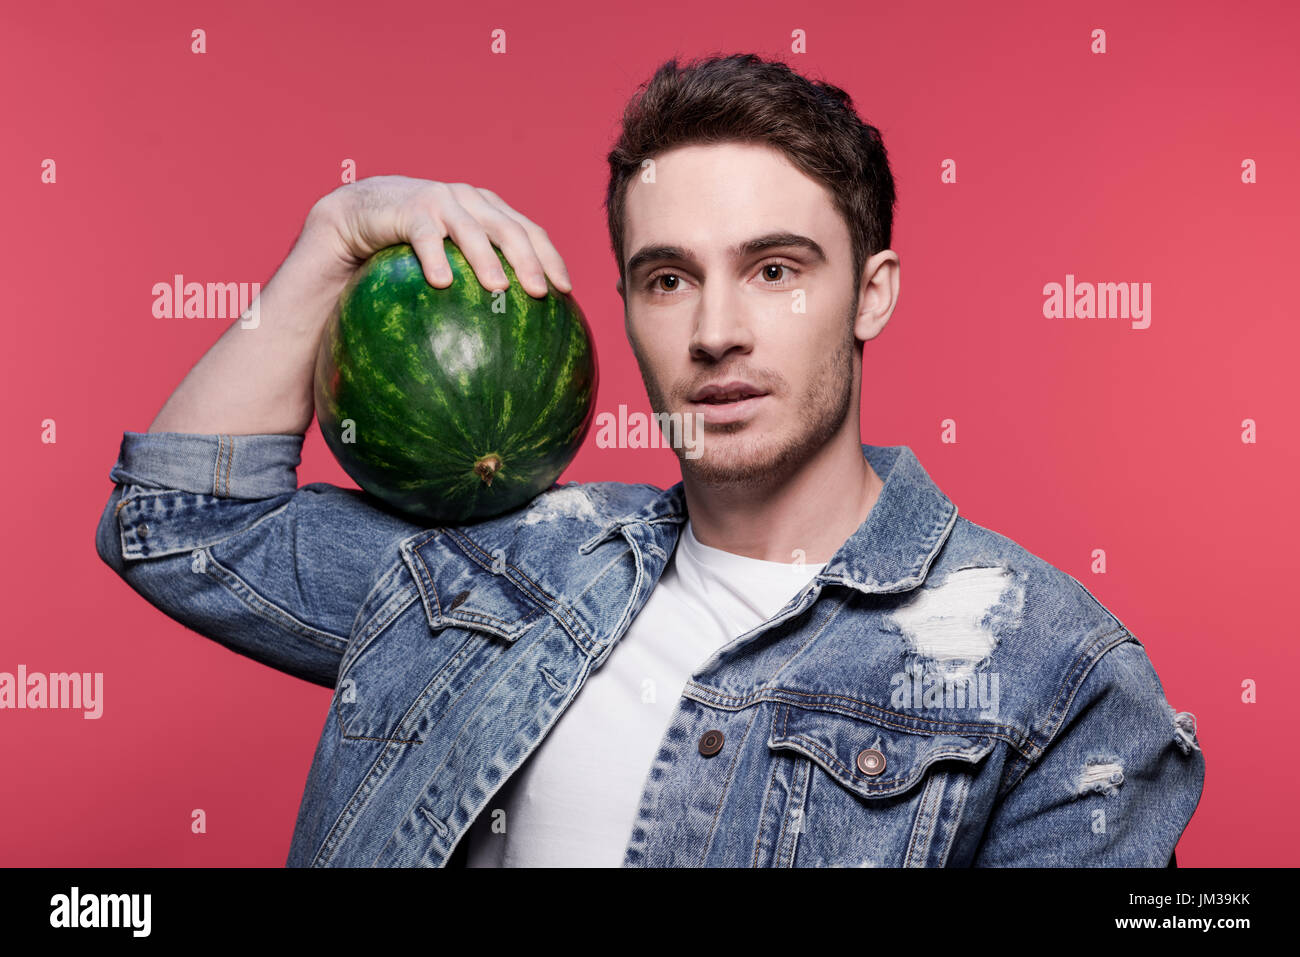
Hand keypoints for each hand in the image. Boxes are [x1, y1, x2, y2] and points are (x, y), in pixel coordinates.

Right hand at [303, 175, 572, 298]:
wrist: (355, 219)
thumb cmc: (408, 251)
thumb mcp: (448, 262)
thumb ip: (474, 285)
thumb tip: (504, 345)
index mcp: (487, 211)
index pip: (529, 231)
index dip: (550, 257)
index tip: (565, 291)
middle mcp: (469, 201)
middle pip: (509, 228)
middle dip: (529, 260)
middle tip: (541, 293)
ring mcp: (438, 200)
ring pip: (472, 230)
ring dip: (487, 259)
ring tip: (499, 289)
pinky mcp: (406, 208)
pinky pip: (424, 234)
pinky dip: (435, 257)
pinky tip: (443, 283)